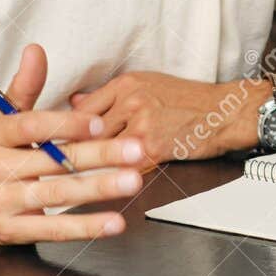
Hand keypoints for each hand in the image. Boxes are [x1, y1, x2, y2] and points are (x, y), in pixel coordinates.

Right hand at [0, 44, 144, 256]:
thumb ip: (23, 89)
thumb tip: (36, 50)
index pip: (30, 126)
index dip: (64, 125)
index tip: (97, 122)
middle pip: (52, 160)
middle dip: (98, 155)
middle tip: (134, 150)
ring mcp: (0, 202)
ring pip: (56, 194)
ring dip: (99, 189)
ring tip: (132, 181)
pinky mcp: (10, 232)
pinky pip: (53, 230)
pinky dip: (86, 227)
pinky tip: (113, 222)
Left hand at [69, 71, 262, 166]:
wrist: (224, 112)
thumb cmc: (189, 100)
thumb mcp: (148, 84)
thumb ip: (112, 96)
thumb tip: (76, 104)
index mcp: (125, 84)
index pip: (83, 108)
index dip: (65, 129)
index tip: (51, 143)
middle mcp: (130, 100)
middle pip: (87, 130)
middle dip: (70, 151)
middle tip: (50, 169)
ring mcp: (142, 124)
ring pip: (103, 151)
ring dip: (87, 169)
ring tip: (67, 184)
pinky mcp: (154, 147)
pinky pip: (125, 167)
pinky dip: (113, 180)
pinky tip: (101, 191)